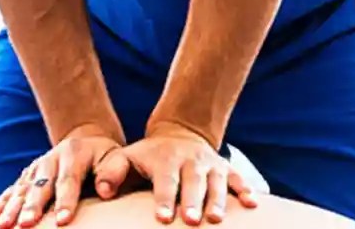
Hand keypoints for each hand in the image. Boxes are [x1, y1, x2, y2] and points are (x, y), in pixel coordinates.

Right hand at [0, 123, 122, 227]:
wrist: (85, 141)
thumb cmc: (104, 156)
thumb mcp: (116, 157)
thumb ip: (114, 172)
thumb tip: (106, 191)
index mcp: (73, 154)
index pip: (69, 180)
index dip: (65, 200)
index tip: (62, 219)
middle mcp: (50, 160)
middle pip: (40, 186)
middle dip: (32, 206)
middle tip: (27, 224)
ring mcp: (35, 169)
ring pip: (21, 190)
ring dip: (10, 208)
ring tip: (3, 226)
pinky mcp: (25, 178)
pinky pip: (9, 194)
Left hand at [92, 121, 258, 225]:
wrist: (179, 134)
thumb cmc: (149, 156)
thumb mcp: (127, 156)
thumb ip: (112, 171)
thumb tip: (102, 190)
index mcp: (165, 160)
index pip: (164, 181)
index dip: (164, 199)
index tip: (162, 217)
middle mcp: (190, 161)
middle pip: (192, 182)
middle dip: (192, 201)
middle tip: (191, 220)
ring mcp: (210, 164)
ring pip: (216, 182)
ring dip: (218, 200)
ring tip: (216, 219)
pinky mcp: (225, 168)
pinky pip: (237, 178)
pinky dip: (245, 190)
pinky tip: (252, 203)